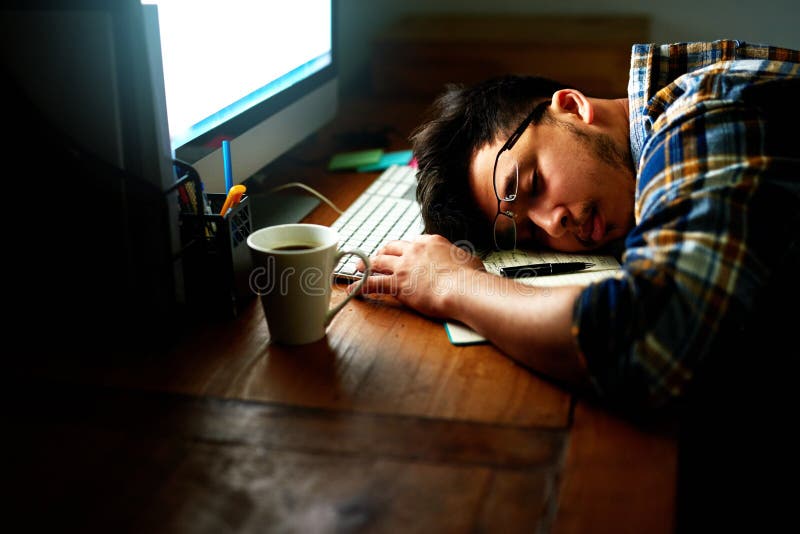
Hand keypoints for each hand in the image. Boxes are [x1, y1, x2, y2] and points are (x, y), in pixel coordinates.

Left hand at [348, 234, 484, 317]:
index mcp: (431, 242)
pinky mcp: (397, 284)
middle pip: (391, 247)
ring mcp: (404, 266)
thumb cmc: (471, 278)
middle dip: (381, 252)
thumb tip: (467, 262)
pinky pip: (374, 284)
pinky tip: (353, 288)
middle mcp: (414, 250)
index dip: (405, 249)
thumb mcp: (469, 259)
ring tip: (358, 268)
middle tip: (376, 258)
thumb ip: (461, 259)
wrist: (464, 289)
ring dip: (366, 265)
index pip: (412, 242)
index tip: (402, 254)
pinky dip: (361, 286)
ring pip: (378, 262)